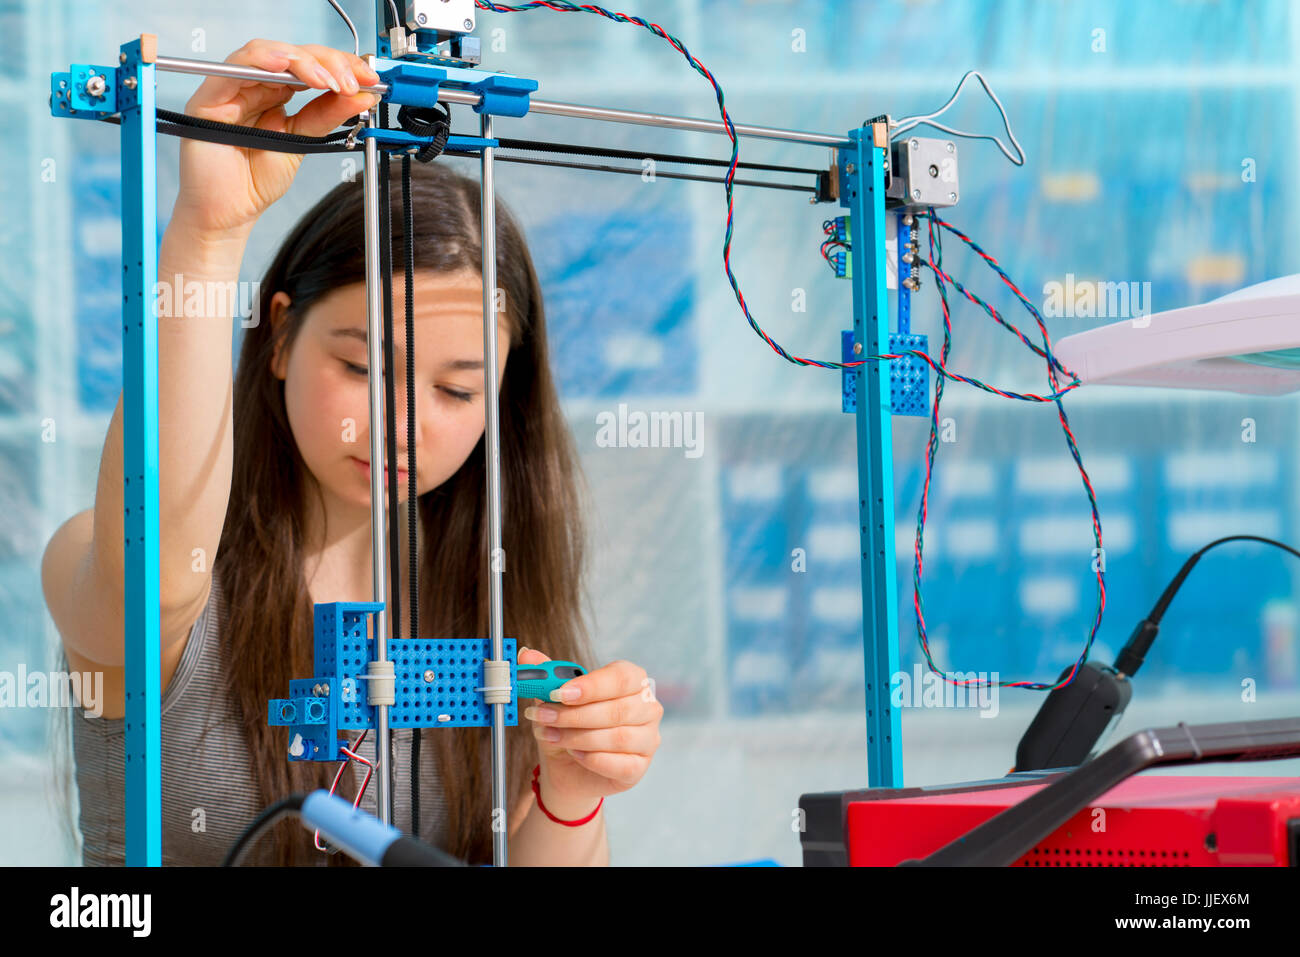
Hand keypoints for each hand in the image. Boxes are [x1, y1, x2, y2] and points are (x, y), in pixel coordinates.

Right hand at [173, 38, 381, 235]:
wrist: (230, 212)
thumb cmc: (256, 180)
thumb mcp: (303, 141)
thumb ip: (327, 116)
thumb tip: (363, 95)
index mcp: (275, 93)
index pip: (309, 65)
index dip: (340, 65)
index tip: (369, 78)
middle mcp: (254, 85)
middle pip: (291, 54)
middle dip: (327, 62)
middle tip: (350, 82)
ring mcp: (231, 88)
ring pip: (265, 53)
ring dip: (300, 61)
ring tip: (326, 80)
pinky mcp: (209, 97)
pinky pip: (233, 69)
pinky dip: (260, 60)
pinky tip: (284, 64)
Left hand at [517, 646, 662, 819]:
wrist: (568, 768)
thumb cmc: (568, 725)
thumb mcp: (554, 698)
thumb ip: (545, 675)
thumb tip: (527, 655)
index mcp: (632, 680)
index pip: (620, 677)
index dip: (591, 686)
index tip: (559, 693)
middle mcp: (648, 707)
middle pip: (617, 709)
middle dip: (574, 715)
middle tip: (543, 716)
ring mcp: (648, 738)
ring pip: (617, 737)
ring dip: (577, 737)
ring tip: (551, 735)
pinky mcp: (640, 768)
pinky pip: (621, 764)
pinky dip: (592, 759)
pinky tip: (574, 753)